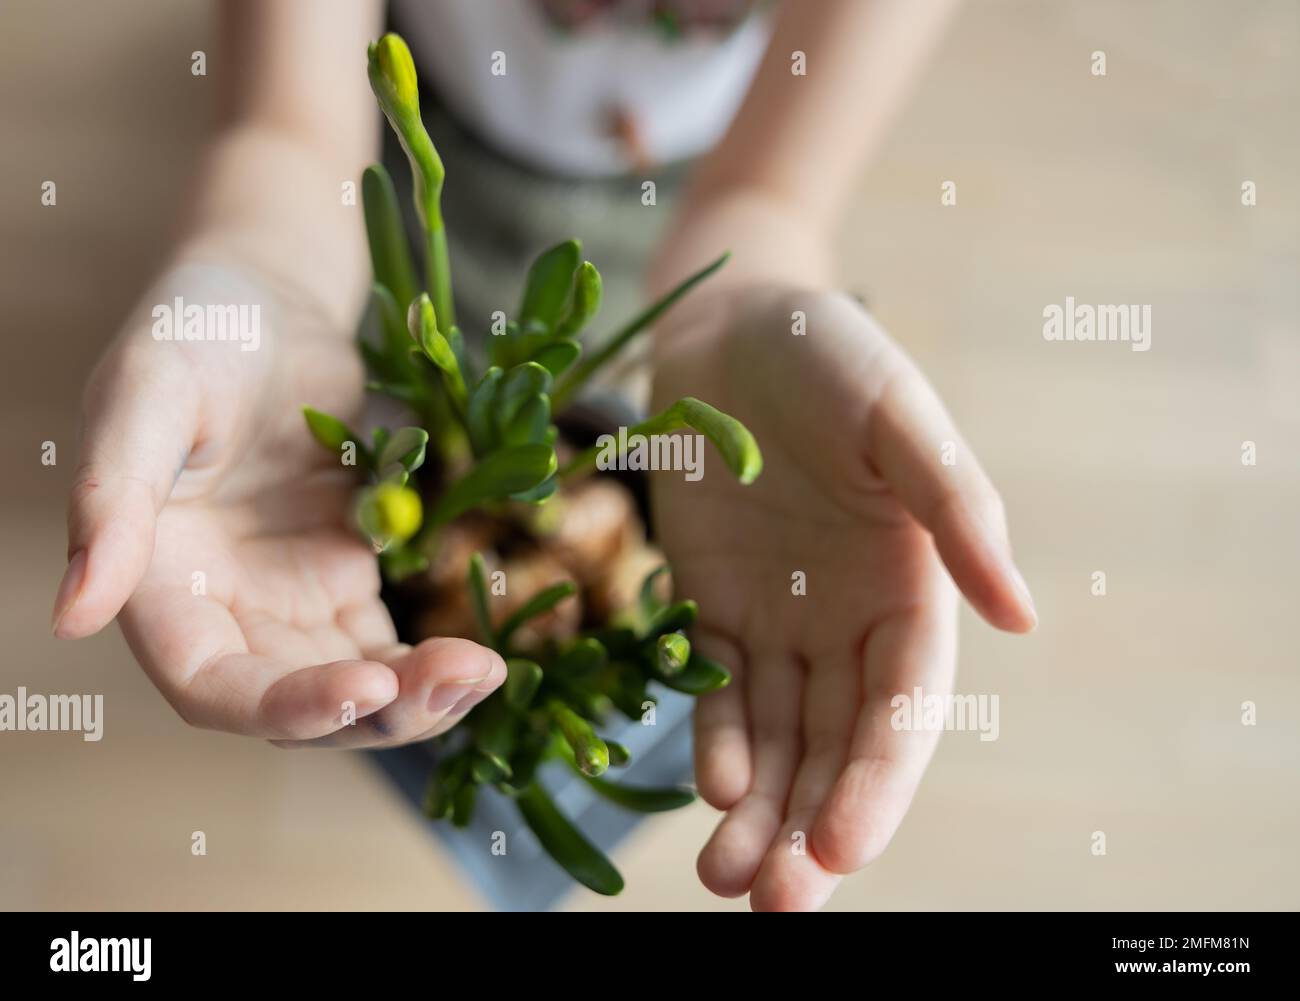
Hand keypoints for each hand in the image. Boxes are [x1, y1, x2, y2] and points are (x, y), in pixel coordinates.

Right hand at [52, 261, 504, 746]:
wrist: (268, 298)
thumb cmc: (195, 332)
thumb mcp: (146, 396)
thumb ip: (113, 501)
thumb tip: (71, 615)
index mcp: (158, 584)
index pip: (212, 685)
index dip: (283, 704)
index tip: (362, 688)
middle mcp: (220, 607)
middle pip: (294, 701)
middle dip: (376, 708)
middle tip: (459, 680)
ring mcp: (287, 596)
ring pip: (349, 683)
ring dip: (414, 695)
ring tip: (483, 673)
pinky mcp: (342, 573)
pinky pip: (385, 640)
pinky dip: (427, 658)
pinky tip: (479, 654)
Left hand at [651, 283, 1035, 909]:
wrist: (729, 323)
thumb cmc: (829, 354)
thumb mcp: (900, 417)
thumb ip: (958, 508)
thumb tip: (1022, 616)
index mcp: (911, 585)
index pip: (904, 705)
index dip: (880, 779)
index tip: (843, 846)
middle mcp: (848, 620)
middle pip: (839, 744)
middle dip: (812, 824)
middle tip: (778, 902)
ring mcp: (779, 619)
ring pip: (778, 737)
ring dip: (759, 810)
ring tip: (730, 879)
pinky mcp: (712, 604)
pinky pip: (717, 689)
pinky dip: (716, 741)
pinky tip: (710, 788)